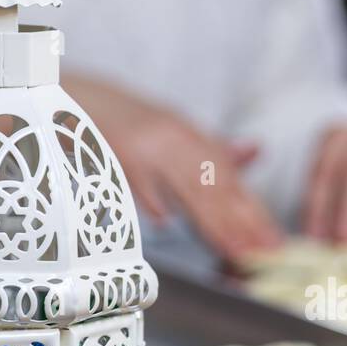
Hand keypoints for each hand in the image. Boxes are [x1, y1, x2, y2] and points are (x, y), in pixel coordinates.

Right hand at [63, 74, 282, 261]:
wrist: (74, 90)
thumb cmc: (124, 122)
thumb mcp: (172, 130)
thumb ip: (212, 149)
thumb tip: (256, 151)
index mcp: (189, 136)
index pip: (229, 181)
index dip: (253, 214)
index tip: (273, 245)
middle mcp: (175, 138)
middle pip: (215, 187)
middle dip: (240, 225)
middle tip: (260, 255)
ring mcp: (147, 145)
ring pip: (186, 187)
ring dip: (211, 222)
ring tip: (232, 250)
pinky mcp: (116, 151)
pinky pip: (136, 178)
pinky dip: (150, 201)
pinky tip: (165, 224)